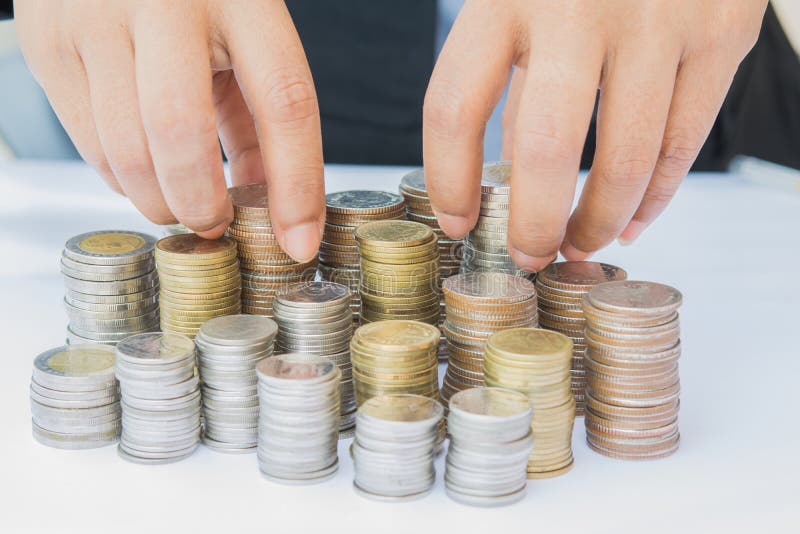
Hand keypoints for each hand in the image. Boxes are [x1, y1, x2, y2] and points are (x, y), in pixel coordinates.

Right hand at [15, 0, 323, 261]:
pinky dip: (122, 178)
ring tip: (178, 204)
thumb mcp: (242, 34)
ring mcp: (94, 18)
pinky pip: (88, 143)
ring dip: (159, 200)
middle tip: (214, 225)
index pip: (284, 100)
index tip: (300, 243)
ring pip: (125, 148)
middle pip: (181, 130)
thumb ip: (258, 111)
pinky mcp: (47, 43)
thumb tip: (272, 207)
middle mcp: (164, 1)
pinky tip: (142, 169)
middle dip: (201, 202)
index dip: (297, 183)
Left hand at [423, 0, 767, 270]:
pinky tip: (631, 219)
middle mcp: (580, 4)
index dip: (450, 179)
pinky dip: (655, 197)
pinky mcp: (722, 31)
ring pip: (627, 160)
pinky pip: (685, 142)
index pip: (455, 104)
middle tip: (528, 258)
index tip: (457, 222)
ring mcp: (659, 18)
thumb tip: (494, 171)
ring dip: (598, 221)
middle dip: (534, 223)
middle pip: (545, 147)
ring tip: (580, 245)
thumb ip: (509, 67)